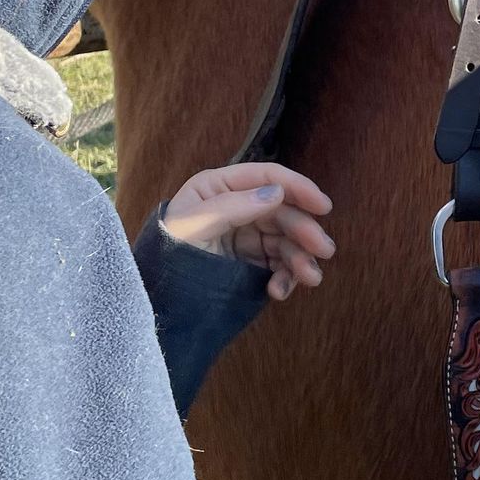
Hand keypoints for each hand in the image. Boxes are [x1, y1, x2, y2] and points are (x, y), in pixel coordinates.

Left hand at [160, 163, 334, 302]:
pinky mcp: (249, 264)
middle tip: (323, 251)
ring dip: (301, 259)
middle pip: (283, 212)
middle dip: (304, 231)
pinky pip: (278, 266)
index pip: (266, 177)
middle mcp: (236, 208)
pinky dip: (285, 278)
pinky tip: (279, 292)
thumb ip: (233, 206)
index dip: (298, 188)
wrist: (156, 302)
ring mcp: (244, 237)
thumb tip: (277, 193)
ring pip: (286, 241)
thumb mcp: (193, 226)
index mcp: (219, 187)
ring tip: (310, 279)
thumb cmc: (167, 256)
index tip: (323, 206)